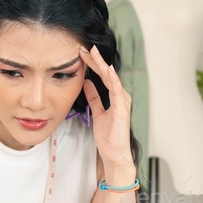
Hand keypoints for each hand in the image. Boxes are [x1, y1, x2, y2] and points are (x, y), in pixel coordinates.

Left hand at [79, 44, 133, 172]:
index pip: (102, 76)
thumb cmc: (108, 136)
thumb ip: (94, 98)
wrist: (114, 154)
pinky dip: (112, 79)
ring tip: (93, 52)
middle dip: (95, 60)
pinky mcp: (121, 109)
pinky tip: (107, 69)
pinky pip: (117, 90)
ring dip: (102, 65)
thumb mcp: (97, 112)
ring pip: (111, 78)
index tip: (80, 54)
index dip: (92, 64)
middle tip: (83, 47)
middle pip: (107, 73)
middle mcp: (120, 96)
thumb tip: (86, 83)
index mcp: (115, 96)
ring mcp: (122, 101)